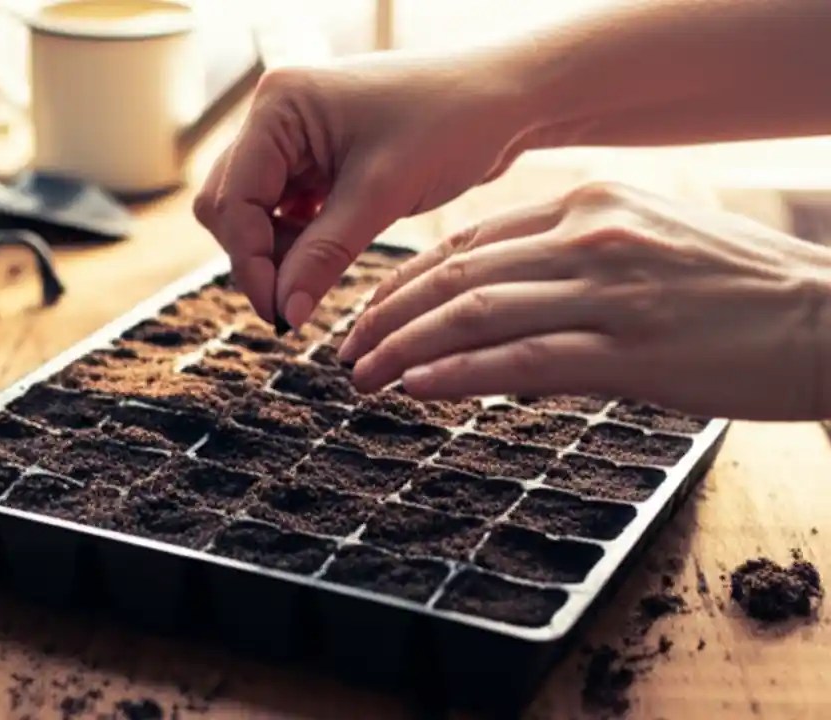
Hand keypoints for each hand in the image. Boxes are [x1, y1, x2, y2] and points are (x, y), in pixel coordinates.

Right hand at [193, 51, 533, 328]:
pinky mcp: (314, 158)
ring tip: (316, 279)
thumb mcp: (382, 195)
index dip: (249, 262)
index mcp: (279, 105)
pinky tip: (328, 256)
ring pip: (251, 212)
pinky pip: (282, 210)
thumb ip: (323, 256)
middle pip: (229, 205)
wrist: (506, 99)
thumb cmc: (452, 123)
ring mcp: (292, 136)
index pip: (232, 199)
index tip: (278, 314)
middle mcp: (275, 114)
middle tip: (295, 302)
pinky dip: (297, 241)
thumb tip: (282, 314)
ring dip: (276, 252)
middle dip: (257, 256)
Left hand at [339, 181, 830, 420]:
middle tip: (348, 352)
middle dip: (388, 316)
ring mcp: (607, 291)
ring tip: (364, 377)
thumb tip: (495, 314)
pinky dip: (458, 374)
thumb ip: (568, 264)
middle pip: (456, 275)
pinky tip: (416, 386)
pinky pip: (521, 359)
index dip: (407, 282)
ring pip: (475, 314)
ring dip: (405, 348)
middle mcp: (588, 236)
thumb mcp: (644, 245)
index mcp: (588, 204)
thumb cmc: (736, 289)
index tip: (372, 314)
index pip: (468, 243)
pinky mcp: (629, 349)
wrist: (827, 320)